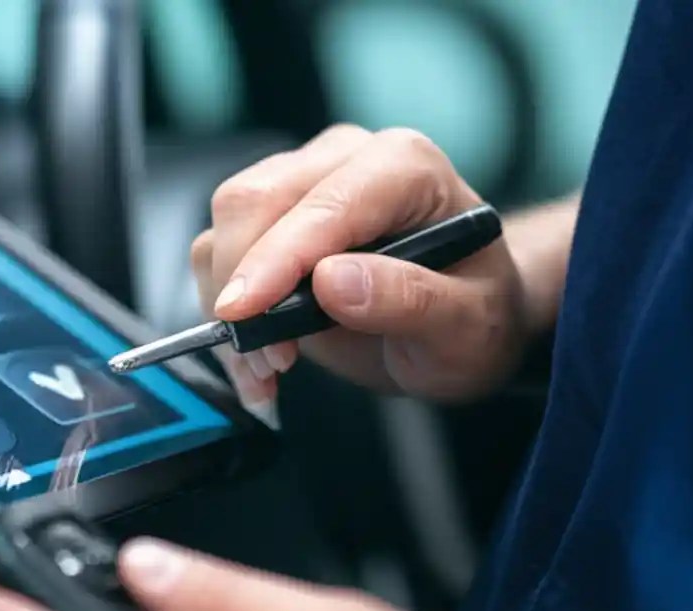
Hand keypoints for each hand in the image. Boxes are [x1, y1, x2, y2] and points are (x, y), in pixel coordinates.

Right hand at [193, 124, 530, 404]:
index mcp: (406, 167)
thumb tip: (333, 280)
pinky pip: (218, 249)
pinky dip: (223, 308)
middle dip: (243, 285)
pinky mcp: (271, 215)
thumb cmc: (474, 316)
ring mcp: (302, 182)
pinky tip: (258, 358)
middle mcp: (346, 159)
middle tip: (269, 363)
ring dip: (227, 302)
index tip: (244, 315)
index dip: (276, 259)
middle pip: (255, 199)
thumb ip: (412, 300)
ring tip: (269, 370)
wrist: (461, 322)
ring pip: (227, 221)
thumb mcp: (467, 328)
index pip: (324, 205)